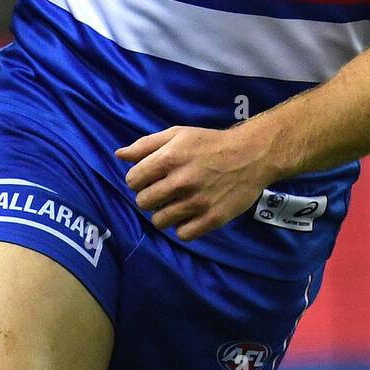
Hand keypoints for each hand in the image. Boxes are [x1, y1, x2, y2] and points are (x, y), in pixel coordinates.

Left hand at [116, 125, 271, 240]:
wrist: (251, 155)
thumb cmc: (210, 143)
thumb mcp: (178, 134)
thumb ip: (146, 145)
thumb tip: (119, 155)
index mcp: (170, 158)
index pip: (133, 180)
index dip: (138, 179)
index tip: (150, 177)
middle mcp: (181, 182)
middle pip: (143, 202)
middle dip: (149, 197)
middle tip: (164, 191)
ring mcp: (196, 203)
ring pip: (160, 221)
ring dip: (164, 213)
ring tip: (177, 203)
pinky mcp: (211, 219)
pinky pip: (183, 234)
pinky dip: (184, 226)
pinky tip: (191, 214)